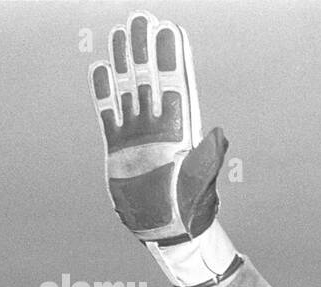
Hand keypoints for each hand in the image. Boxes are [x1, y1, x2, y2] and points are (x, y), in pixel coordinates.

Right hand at [89, 11, 226, 242]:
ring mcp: (136, 135)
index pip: (176, 85)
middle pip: (150, 79)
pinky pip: (108, 113)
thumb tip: (219, 134)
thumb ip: (207, 158)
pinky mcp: (117, 148)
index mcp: (181, 130)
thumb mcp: (201, 182)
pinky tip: (101, 67)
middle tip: (141, 17)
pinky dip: (104, 91)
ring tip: (121, 32)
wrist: (168, 231)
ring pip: (128, 89)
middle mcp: (158, 127)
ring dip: (124, 61)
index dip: (172, 58)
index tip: (170, 29)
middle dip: (146, 48)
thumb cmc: (190, 209)